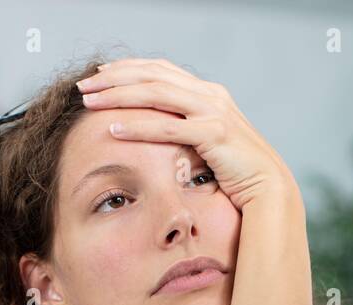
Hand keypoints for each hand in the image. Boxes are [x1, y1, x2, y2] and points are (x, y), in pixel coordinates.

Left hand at [76, 58, 298, 211]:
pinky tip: (113, 128)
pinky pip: (167, 127)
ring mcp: (213, 111)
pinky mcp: (213, 134)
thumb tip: (157, 131)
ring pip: (155, 94)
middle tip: (84, 85)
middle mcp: (210, 94)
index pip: (160, 69)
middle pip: (152, 76)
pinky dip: (138, 126)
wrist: (268, 187)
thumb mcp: (208, 142)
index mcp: (208, 92)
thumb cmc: (236, 172)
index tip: (99, 75)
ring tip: (89, 101)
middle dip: (113, 78)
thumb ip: (186, 129)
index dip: (127, 68)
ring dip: (118, 96)